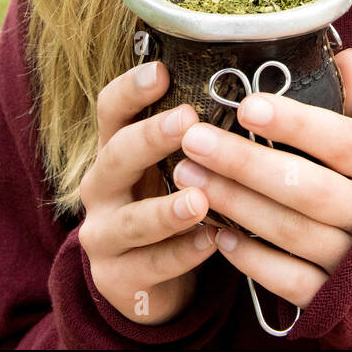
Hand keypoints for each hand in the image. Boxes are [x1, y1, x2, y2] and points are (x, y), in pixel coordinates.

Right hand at [78, 60, 217, 325]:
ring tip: (200, 199)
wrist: (149, 280)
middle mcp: (101, 189)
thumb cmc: (169, 204)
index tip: (161, 71)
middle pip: (115, 157)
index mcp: (115, 151)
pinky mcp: (117, 278)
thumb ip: (194, 134)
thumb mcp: (171, 166)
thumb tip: (251, 90)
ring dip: (166, 209)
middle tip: (185, 121)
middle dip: (149, 139)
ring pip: (131, 220)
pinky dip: (184, 254)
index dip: (131, 90)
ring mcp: (104, 235)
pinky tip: (212, 242)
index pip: (111, 111)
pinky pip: (152, 265)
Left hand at [171, 48, 351, 308]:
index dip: (296, 123)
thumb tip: (346, 54)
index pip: (341, 139)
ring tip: (187, 176)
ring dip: (236, 204)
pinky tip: (217, 233)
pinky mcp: (334, 296)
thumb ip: (348, 103)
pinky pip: (290, 281)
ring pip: (293, 232)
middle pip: (308, 187)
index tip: (246, 105)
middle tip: (193, 140)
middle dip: (245, 163)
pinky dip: (252, 258)